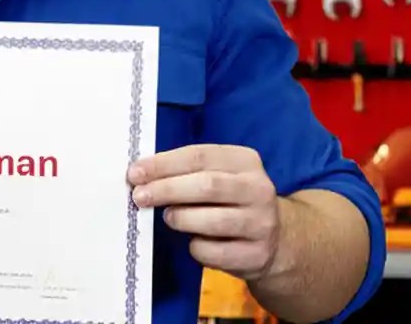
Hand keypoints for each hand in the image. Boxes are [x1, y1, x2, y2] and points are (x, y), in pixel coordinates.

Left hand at [128, 144, 279, 279]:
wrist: (275, 241)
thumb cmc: (231, 202)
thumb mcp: (219, 176)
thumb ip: (187, 172)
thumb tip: (142, 175)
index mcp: (245, 161)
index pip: (199, 156)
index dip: (164, 164)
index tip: (135, 173)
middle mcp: (258, 189)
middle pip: (207, 185)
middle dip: (167, 189)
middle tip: (140, 196)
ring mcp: (261, 223)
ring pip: (213, 220)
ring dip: (181, 218)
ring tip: (168, 218)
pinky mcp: (256, 254)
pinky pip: (215, 252)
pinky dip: (196, 247)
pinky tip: (193, 241)